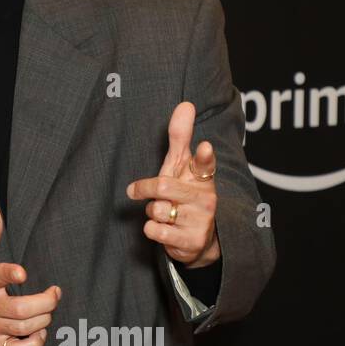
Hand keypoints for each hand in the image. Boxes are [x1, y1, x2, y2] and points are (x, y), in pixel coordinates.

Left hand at [125, 101, 220, 267]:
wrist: (197, 239)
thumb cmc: (184, 193)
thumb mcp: (180, 166)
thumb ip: (181, 137)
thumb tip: (185, 104)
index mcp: (203, 177)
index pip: (205, 165)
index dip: (205, 156)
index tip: (205, 147)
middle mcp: (206, 198)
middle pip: (163, 187)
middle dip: (145, 188)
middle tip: (137, 190)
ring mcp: (201, 221)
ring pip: (155, 209)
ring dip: (151, 211)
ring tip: (163, 213)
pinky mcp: (191, 241)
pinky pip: (154, 230)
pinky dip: (151, 229)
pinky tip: (163, 229)